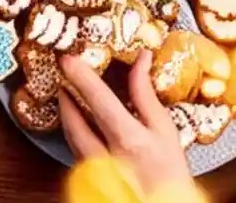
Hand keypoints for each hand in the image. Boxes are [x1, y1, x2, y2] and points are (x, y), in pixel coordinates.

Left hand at [59, 49, 192, 195]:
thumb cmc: (170, 174)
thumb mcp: (165, 131)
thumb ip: (146, 95)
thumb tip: (141, 60)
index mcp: (129, 139)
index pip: (99, 101)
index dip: (81, 77)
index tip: (68, 59)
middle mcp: (106, 155)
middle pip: (73, 118)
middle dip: (66, 94)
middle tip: (65, 74)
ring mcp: (93, 168)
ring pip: (70, 136)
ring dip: (67, 113)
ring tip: (70, 95)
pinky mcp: (86, 176)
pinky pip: (73, 149)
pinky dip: (74, 132)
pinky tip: (80, 123)